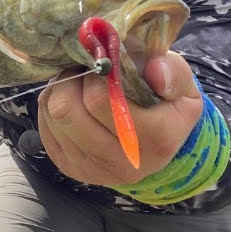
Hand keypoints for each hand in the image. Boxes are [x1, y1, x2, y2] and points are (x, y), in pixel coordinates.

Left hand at [37, 50, 203, 187]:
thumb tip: (153, 69)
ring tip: (77, 82)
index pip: (100, 99)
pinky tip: (72, 101)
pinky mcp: (74, 171)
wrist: (163, 143)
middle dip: (70, 80)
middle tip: (84, 68)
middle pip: (67, 111)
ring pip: (52, 120)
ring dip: (59, 92)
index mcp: (156, 137)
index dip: (94, 72)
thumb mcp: (185, 84)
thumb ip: (173, 73)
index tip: (103, 60)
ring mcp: (95, 171)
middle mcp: (124, 162)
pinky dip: (52, 110)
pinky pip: (45, 133)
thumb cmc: (169, 105)